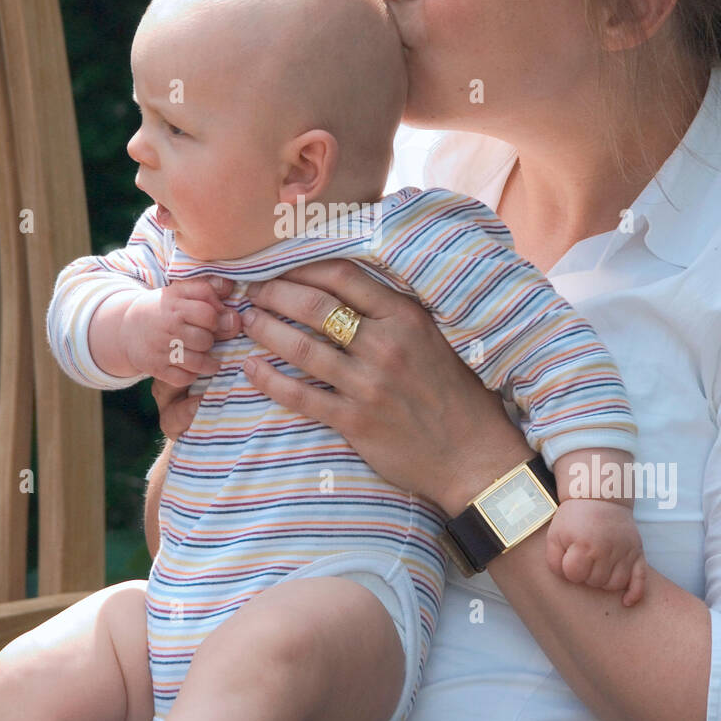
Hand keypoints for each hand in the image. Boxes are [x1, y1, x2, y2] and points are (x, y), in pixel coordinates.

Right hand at [121, 277, 239, 387]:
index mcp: (174, 305)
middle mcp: (167, 328)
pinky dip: (191, 375)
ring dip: (208, 362)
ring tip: (207, 357)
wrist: (126, 328)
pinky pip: (184, 378)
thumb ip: (205, 289)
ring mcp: (160, 350)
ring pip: (199, 363)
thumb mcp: (179, 291)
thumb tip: (229, 287)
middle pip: (206, 340)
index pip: (209, 315)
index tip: (210, 322)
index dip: (215, 319)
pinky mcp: (155, 369)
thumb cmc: (163, 309)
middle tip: (203, 339)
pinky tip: (190, 367)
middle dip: (210, 341)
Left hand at [238, 259, 530, 512]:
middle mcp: (385, 345)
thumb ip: (392, 313)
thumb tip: (345, 287)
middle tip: (253, 290)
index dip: (303, 267)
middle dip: (275, 293)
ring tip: (247, 321)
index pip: (343, 276)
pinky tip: (251, 369)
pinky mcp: (355, 421)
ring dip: (266, 330)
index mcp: (406, 317)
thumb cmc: (453, 394)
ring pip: (301, 348)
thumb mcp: (432, 338)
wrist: (472, 455)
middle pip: (314, 306)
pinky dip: (269, 381)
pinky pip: (300, 396)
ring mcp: (368, 384)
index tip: (280, 265)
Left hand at [545, 498, 647, 606]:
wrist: (600, 496)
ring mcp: (625, 551)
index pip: (574, 575)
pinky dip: (635, 593)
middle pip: (595, 582)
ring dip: (604, 581)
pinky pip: (640, 579)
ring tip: (598, 567)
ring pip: (615, 584)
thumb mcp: (555, 534)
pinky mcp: (638, 552)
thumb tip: (565, 577)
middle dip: (586, 575)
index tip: (569, 558)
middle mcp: (607, 550)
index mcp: (584, 544)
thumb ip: (553, 559)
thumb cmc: (574, 517)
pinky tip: (626, 602)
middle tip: (584, 560)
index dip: (569, 570)